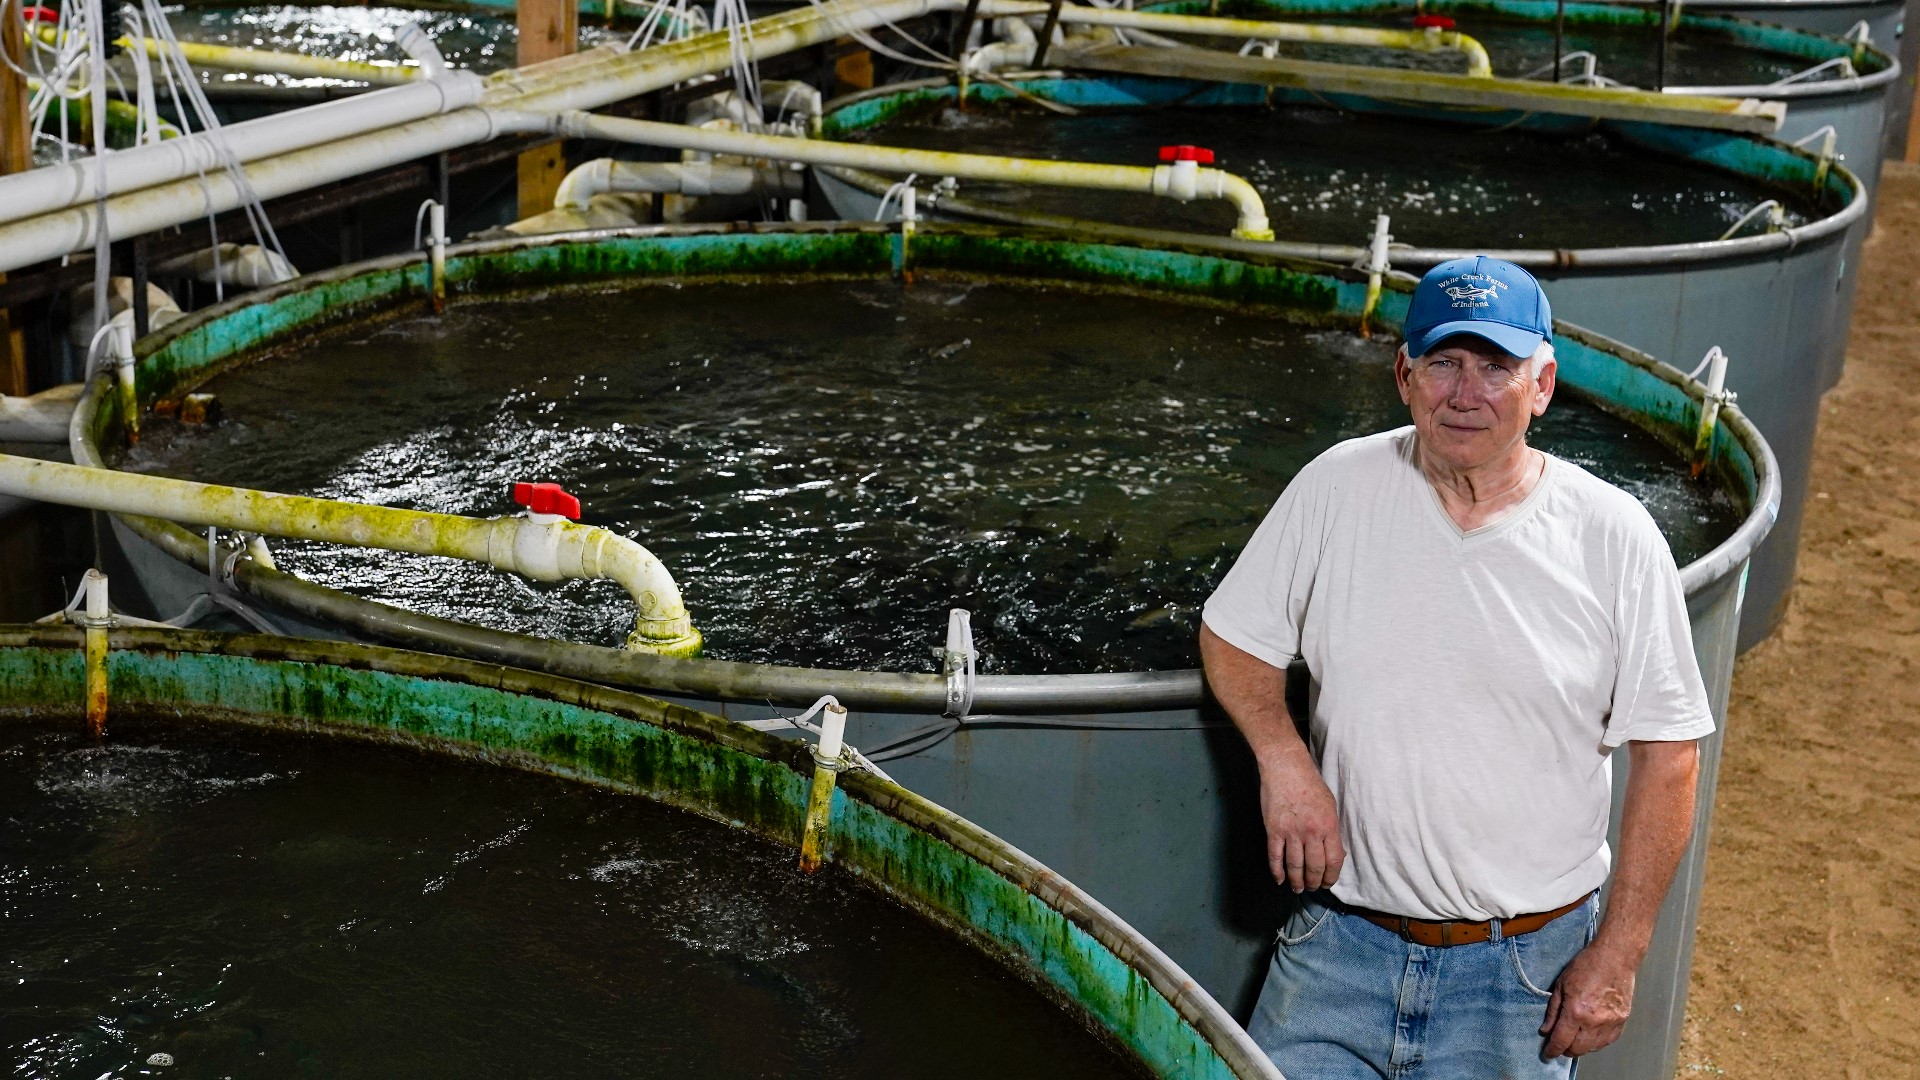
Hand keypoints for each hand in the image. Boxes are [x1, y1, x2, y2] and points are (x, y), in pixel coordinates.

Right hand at [1256, 747, 1343, 893]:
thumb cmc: (1310, 783)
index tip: (1327, 882)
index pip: (1333, 861)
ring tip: (1298, 888)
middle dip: (1314, 882)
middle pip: (1314, 867)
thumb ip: (1331, 830)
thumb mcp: (1330, 806)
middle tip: (1312, 887)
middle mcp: (1311, 832)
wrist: (1286, 767)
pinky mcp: (1274, 830)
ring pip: (1295, 866)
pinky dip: (1277, 871)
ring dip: (1297, 881)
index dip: (1331, 876)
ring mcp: (1291, 832)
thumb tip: (1334, 853)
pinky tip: (1280, 879)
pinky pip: (1275, 857)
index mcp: (1328, 826)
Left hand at [1540, 939, 1636, 1058]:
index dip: (1552, 1051)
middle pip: (1577, 1050)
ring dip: (1581, 1047)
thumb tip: (1545, 1030)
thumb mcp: (1561, 985)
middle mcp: (1594, 1022)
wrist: (1615, 958)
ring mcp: (1610, 1024)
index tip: (1547, 1054)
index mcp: (1576, 1012)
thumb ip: (1553, 1011)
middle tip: (1560, 1043)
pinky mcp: (1622, 1022)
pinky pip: (1607, 1041)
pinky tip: (1590, 1034)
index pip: (1561, 1041)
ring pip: (1593, 1048)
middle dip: (1566, 1050)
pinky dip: (1596, 1042)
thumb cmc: (1586, 966)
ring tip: (1574, 1038)